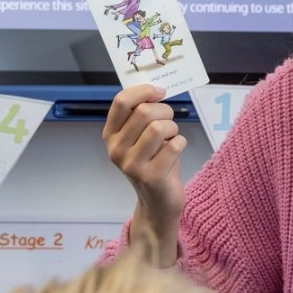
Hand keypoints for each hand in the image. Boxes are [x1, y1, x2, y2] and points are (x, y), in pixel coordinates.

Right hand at [102, 85, 187, 262]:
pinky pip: (174, 146)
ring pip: (158, 128)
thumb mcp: (140, 137)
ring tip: (172, 137)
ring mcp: (131, 165)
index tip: (159, 92)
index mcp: (110, 135)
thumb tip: (156, 88)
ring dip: (173, 128)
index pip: (121, 101)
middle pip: (144, 112)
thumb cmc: (153, 163)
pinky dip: (181, 143)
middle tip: (170, 121)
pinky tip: (176, 151)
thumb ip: (142, 115)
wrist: (158, 203)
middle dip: (165, 111)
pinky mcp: (150, 177)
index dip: (143, 91)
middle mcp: (116, 149)